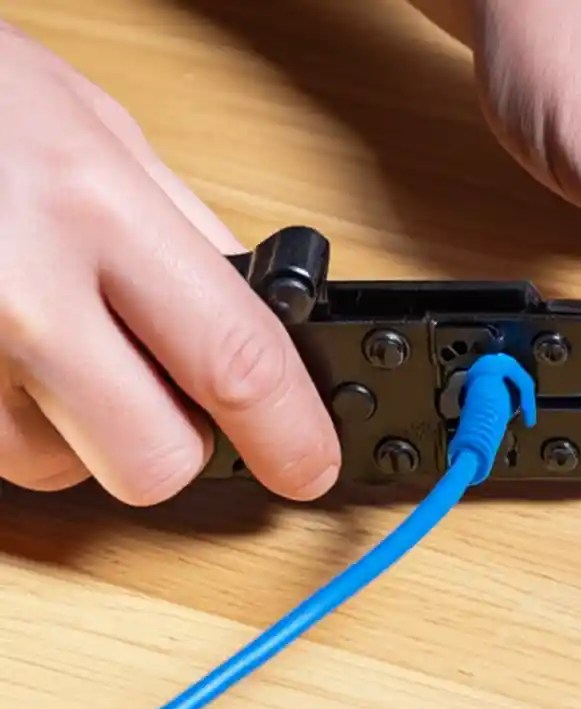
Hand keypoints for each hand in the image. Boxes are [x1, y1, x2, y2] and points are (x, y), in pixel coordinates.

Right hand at [0, 24, 339, 504]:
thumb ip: (186, 232)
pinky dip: (14, 419)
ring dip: (82, 429)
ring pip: (63, 469)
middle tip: (169, 392)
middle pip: (154, 459)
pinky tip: (3, 346)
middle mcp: (17, 293)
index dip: (291, 432)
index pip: (234, 360)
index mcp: (92, 209)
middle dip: (179, 443)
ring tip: (52, 332)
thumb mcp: (97, 129)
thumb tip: (267, 317)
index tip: (312, 464)